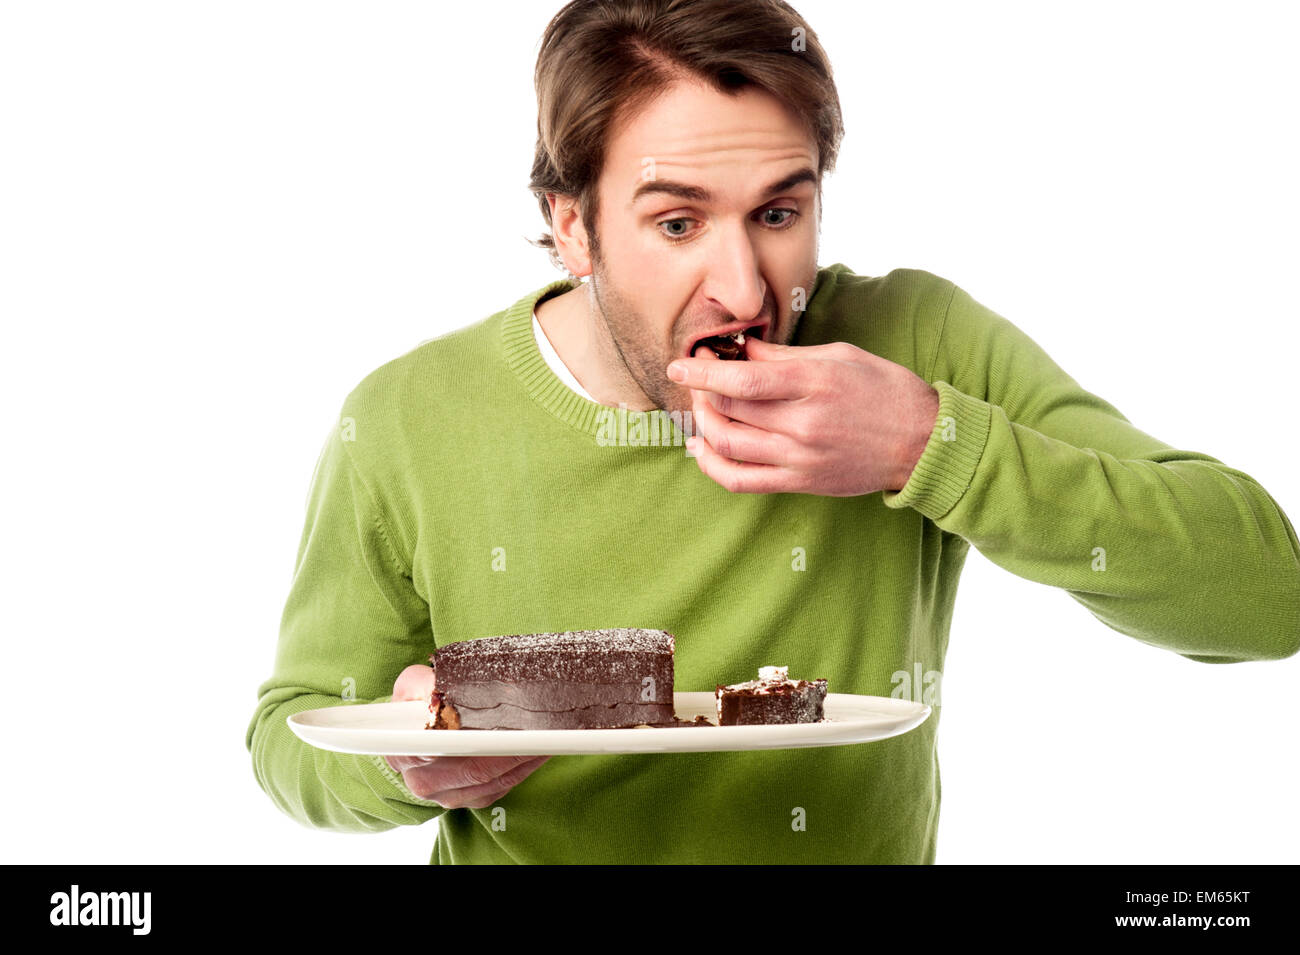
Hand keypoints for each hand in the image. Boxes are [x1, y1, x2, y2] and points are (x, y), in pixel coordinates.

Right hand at [383, 664, 550, 808]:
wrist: (417, 728)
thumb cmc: (418, 702)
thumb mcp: (413, 685)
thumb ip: (423, 686)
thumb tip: (441, 692)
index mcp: (403, 753)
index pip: (441, 749)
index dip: (477, 741)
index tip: (505, 729)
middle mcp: (423, 782)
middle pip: (476, 768)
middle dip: (513, 748)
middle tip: (543, 728)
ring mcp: (448, 795)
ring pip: (495, 779)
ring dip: (526, 756)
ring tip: (550, 733)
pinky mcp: (472, 799)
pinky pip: (505, 786)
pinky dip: (525, 766)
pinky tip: (541, 747)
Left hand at [666, 338, 939, 495]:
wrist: (923, 443)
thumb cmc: (884, 391)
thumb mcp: (840, 357)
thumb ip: (786, 357)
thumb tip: (743, 350)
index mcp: (815, 383)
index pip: (743, 379)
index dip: (703, 372)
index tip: (681, 364)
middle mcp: (804, 423)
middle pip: (729, 410)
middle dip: (702, 391)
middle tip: (698, 378)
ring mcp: (800, 457)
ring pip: (728, 445)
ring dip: (703, 424)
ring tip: (702, 408)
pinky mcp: (801, 482)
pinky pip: (741, 481)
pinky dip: (712, 466)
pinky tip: (700, 448)